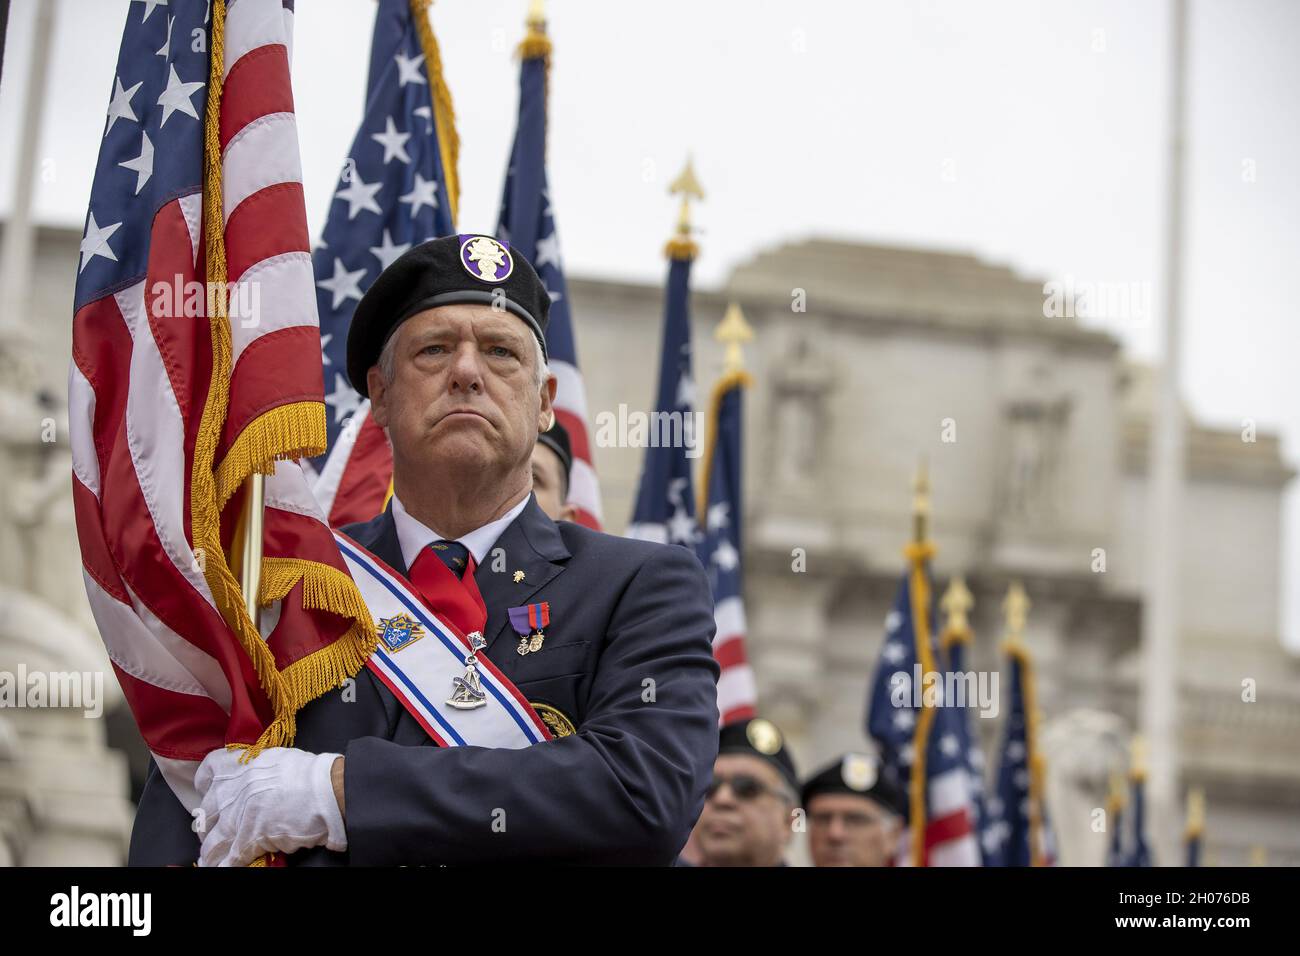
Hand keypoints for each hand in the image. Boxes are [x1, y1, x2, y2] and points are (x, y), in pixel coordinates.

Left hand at [195, 747, 345, 866]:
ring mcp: (235, 818)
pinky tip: (223, 868)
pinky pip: (227, 861)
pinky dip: (224, 867)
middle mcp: (229, 792)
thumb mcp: (276, 758)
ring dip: (213, 851)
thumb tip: (256, 776)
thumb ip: (257, 768)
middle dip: (209, 824)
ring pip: (211, 842)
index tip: (211, 793)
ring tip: (215, 857)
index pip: (206, 775)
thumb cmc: (308, 772)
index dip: (206, 787)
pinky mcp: (247, 841)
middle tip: (219, 828)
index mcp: (237, 767)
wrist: (324, 790)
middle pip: (205, 813)